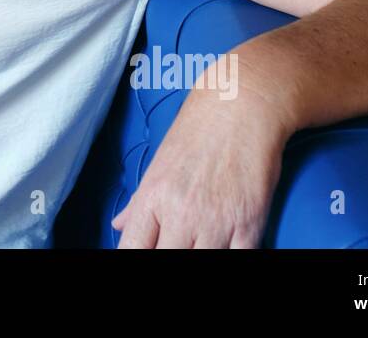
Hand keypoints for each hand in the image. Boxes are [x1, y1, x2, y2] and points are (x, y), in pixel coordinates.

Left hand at [110, 83, 292, 247]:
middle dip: (168, 255)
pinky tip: (228, 245)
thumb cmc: (200, 129)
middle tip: (177, 244)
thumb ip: (139, 201)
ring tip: (200, 243)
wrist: (241, 105)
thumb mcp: (160, 163)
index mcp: (152, 197)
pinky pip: (239, 258)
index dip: (135, 257)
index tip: (145, 252)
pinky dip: (232, 254)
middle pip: (165, 259)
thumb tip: (119, 224)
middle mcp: (180, 212)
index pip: (132, 248)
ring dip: (200, 255)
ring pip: (201, 262)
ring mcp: (215, 220)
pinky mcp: (249, 222)